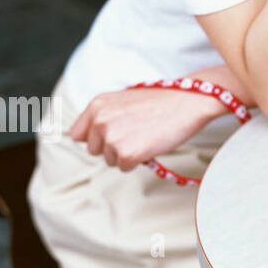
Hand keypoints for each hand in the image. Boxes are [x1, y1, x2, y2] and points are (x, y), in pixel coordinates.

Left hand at [70, 86, 228, 171]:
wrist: (189, 101)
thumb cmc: (163, 100)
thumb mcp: (125, 99)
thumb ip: (106, 114)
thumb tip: (96, 135)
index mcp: (98, 105)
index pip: (78, 134)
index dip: (96, 138)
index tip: (111, 137)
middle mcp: (99, 120)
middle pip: (94, 149)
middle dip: (112, 147)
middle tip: (137, 133)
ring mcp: (112, 137)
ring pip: (110, 160)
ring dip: (127, 154)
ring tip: (147, 136)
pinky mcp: (126, 153)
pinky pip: (125, 167)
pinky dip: (138, 161)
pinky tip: (151, 144)